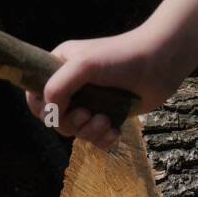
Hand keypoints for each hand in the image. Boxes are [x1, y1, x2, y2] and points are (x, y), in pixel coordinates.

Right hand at [27, 27, 185, 149]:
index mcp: (59, 68)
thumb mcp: (82, 65)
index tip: (58, 110)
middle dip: (71, 123)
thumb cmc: (122, 57)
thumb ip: (57, 88)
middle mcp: (72, 86)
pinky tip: (114, 131)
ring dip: (89, 132)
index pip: (35, 96)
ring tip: (106, 122)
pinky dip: (103, 139)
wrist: (162, 62)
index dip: (42, 108)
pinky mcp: (109, 115)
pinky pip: (95, 139)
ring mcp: (91, 102)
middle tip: (88, 114)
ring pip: (76, 131)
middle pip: (55, 119)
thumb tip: (50, 115)